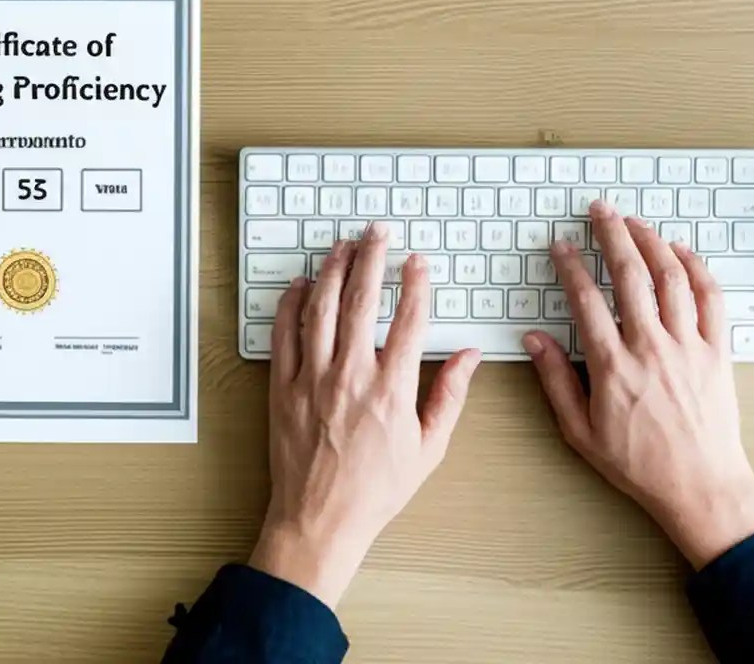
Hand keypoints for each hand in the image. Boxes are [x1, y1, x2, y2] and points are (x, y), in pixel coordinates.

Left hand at [250, 223, 481, 607]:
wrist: (319, 520)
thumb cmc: (375, 490)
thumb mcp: (429, 448)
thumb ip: (450, 395)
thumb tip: (470, 356)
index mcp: (392, 390)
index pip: (410, 320)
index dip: (416, 284)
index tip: (418, 262)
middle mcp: (351, 376)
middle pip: (363, 300)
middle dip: (372, 258)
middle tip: (378, 232)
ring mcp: (312, 379)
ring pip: (322, 308)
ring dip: (333, 270)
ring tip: (343, 245)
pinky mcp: (283, 388)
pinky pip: (285, 333)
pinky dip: (292, 303)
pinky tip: (303, 284)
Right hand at [523, 200, 753, 569]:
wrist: (699, 485)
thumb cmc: (638, 464)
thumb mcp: (580, 430)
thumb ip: (556, 380)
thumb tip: (534, 340)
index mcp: (613, 366)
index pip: (586, 300)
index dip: (570, 266)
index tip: (561, 246)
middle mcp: (651, 348)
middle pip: (630, 275)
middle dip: (612, 235)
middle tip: (600, 210)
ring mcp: (688, 347)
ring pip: (671, 278)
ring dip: (652, 242)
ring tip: (636, 222)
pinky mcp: (718, 352)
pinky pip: (711, 298)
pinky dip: (697, 268)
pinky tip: (681, 252)